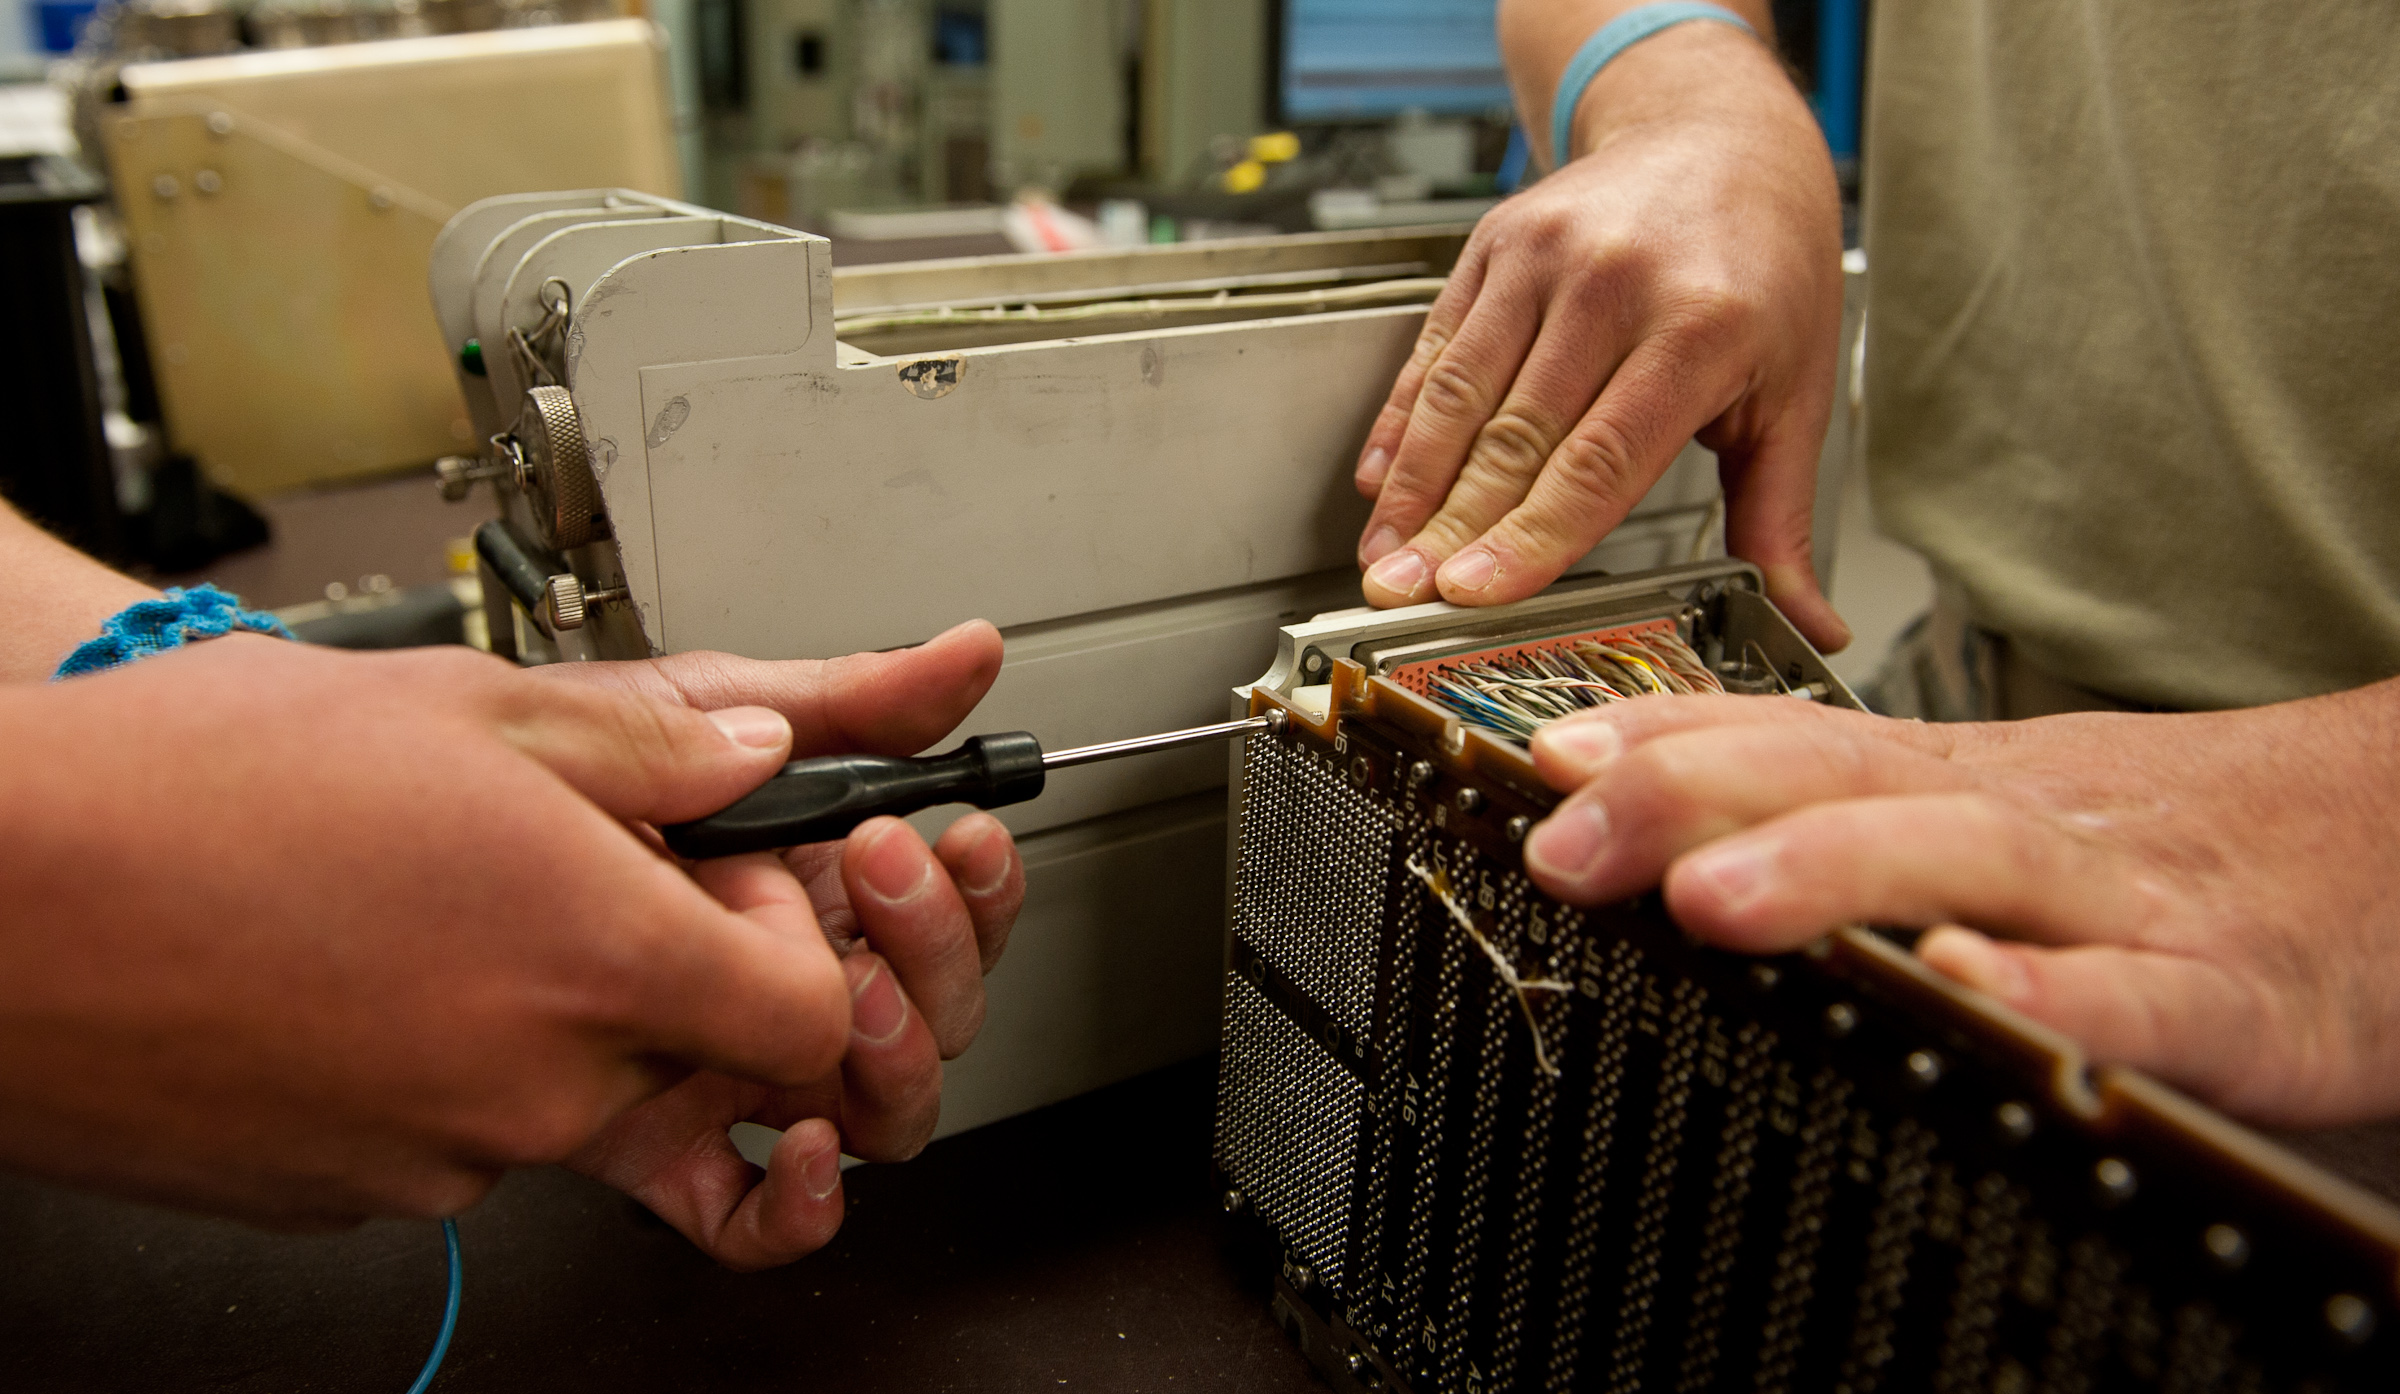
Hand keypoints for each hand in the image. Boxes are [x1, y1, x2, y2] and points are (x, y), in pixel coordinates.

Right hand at [0, 636, 829, 1224]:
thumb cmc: (185, 792)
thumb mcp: (458, 706)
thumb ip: (644, 742)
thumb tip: (750, 750)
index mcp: (596, 958)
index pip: (813, 1023)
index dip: (794, 949)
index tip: (732, 883)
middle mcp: (536, 1087)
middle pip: (693, 1060)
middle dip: (667, 970)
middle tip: (579, 871)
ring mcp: (440, 1158)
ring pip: (570, 1099)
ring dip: (546, 1012)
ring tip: (436, 899)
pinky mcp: (353, 1196)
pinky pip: (457, 1137)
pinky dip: (444, 1062)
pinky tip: (361, 965)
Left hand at [538, 623, 1025, 1268]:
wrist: (382, 855)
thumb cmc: (532, 777)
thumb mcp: (696, 708)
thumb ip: (842, 695)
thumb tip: (963, 656)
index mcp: (815, 881)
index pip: (950, 906)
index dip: (977, 884)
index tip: (961, 836)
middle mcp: (787, 980)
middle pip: (936, 1008)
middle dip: (937, 947)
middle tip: (882, 873)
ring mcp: (732, 1069)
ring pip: (876, 1111)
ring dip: (898, 1063)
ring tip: (856, 999)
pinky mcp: (660, 1147)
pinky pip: (749, 1214)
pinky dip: (798, 1203)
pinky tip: (803, 1152)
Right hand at [1353, 20, 1848, 649]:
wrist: (1721, 136)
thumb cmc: (1763, 268)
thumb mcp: (1794, 392)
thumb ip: (1781, 516)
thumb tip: (1810, 621)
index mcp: (1701, 329)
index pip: (1599, 460)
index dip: (1530, 535)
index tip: (1476, 591)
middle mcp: (1616, 284)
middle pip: (1516, 436)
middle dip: (1451, 530)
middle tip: (1404, 596)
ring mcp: (1547, 257)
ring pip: (1462, 392)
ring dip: (1414, 485)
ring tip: (1383, 554)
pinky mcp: (1498, 242)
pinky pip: (1438, 344)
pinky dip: (1403, 417)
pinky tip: (1383, 476)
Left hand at [1512, 685, 2399, 1126]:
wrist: (2394, 838)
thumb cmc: (2175, 838)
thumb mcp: (1999, 808)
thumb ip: (1854, 815)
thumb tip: (1680, 830)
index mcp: (1958, 782)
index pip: (1788, 736)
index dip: (1659, 743)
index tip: (1538, 757)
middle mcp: (2020, 819)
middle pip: (1845, 777)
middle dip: (1692, 797)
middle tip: (1567, 832)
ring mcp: (2121, 900)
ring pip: (1966, 863)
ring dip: (1829, 870)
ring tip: (1712, 898)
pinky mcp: (2228, 996)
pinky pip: (2131, 994)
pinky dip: (2051, 990)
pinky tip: (1969, 988)